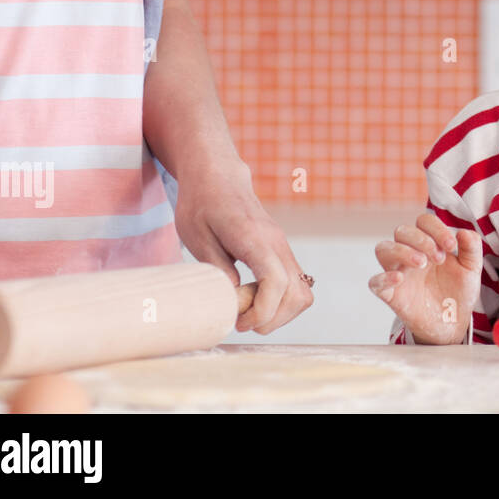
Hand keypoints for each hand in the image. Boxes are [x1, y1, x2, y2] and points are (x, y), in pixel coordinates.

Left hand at [171, 160, 313, 333]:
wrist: (218, 176)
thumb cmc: (201, 204)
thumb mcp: (196, 237)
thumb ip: (217, 268)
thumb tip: (235, 298)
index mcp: (255, 238)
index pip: (276, 282)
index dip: (262, 311)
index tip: (239, 322)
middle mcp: (277, 242)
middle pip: (297, 293)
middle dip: (273, 319)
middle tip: (242, 322)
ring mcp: (283, 246)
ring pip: (302, 291)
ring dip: (281, 312)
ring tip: (250, 313)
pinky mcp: (281, 251)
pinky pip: (296, 284)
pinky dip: (282, 301)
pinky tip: (256, 299)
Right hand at [369, 213, 481, 343]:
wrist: (454, 322)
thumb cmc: (459, 291)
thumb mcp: (471, 268)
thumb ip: (471, 247)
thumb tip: (463, 232)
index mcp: (429, 243)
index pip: (423, 221)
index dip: (436, 228)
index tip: (451, 245)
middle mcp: (410, 254)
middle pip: (402, 231)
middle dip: (421, 239)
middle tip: (439, 258)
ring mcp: (399, 273)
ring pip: (383, 249)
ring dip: (401, 251)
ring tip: (422, 263)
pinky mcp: (392, 295)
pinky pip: (375, 282)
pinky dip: (383, 278)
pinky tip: (399, 278)